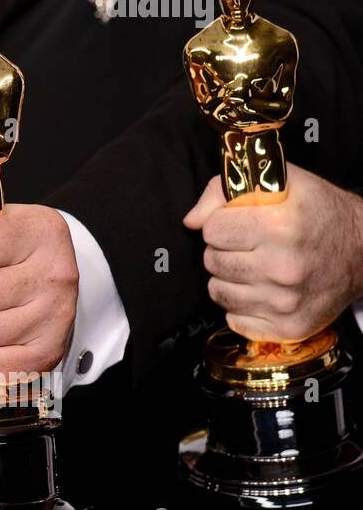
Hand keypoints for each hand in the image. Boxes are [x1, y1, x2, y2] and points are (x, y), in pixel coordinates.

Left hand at [183, 164, 362, 341]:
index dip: (222, 223)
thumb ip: (224, 190)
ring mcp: (285, 302)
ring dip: (230, 278)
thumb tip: (191, 221)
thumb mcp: (280, 181)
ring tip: (256, 266)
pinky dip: (242, 306)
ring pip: (218, 291)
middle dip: (224, 250)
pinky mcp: (288, 327)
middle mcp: (282, 268)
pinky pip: (234, 318)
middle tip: (251, 245)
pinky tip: (262, 290)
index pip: (211, 229)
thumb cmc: (318, 212)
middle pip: (212, 261)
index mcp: (279, 227)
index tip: (240, 222)